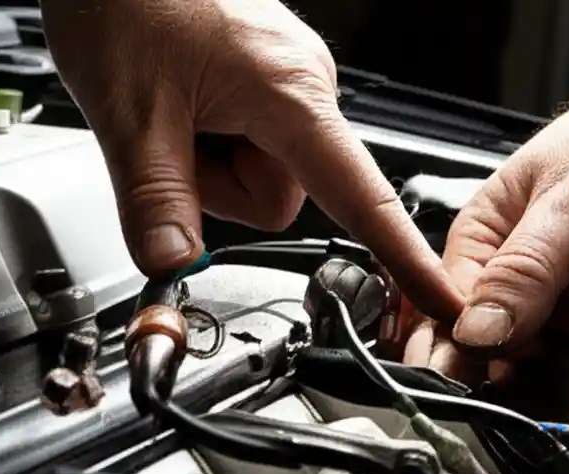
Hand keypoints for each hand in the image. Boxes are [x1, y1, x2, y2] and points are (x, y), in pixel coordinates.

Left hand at [39, 0, 462, 318]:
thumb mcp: (129, 113)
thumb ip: (155, 202)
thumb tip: (173, 266)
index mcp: (291, 92)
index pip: (362, 196)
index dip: (400, 256)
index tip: (440, 299)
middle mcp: (302, 85)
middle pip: (278, 197)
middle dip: (217, 191)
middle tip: (168, 143)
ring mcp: (282, 81)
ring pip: (256, 174)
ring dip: (205, 166)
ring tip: (168, 115)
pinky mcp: (258, 78)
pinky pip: (244, 140)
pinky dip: (204, 141)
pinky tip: (174, 104)